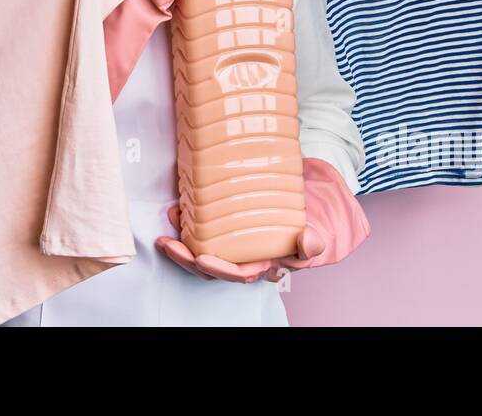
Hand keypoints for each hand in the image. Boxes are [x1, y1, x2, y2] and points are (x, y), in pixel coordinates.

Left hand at [157, 158, 370, 282]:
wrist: (301, 221)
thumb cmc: (301, 236)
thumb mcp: (313, 241)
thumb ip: (312, 244)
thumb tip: (306, 240)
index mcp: (259, 265)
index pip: (236, 273)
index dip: (218, 268)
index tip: (202, 259)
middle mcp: (239, 259)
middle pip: (209, 267)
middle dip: (186, 258)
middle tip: (169, 243)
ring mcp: (227, 245)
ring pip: (199, 252)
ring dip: (180, 244)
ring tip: (168, 228)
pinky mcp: (220, 229)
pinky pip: (199, 233)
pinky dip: (186, 224)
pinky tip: (177, 210)